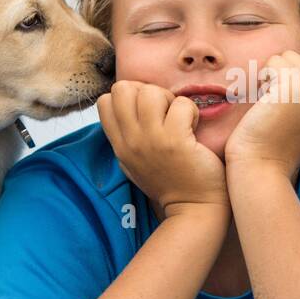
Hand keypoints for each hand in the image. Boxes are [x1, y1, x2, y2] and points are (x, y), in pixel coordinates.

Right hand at [96, 80, 229, 217]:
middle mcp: (131, 141)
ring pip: (150, 92)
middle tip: (164, 112)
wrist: (194, 209)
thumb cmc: (170, 182)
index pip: (105, 101)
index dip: (129, 97)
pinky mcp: (176, 141)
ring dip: (170, 100)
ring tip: (180, 119)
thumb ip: (128, 136)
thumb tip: (130, 104)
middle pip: (123, 89)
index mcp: (120, 145)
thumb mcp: (135, 162)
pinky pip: (180, 104)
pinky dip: (191, 110)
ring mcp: (152, 140)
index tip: (147, 111)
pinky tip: (194, 127)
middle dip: (147, 92)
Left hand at [224, 50, 299, 179]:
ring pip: (288, 58)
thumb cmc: (274, 149)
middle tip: (271, 103)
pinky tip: (261, 97)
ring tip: (266, 100)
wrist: (262, 168)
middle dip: (282, 76)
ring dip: (271, 74)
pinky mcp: (296, 85)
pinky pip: (275, 63)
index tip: (281, 111)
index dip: (290, 84)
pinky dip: (263, 76)